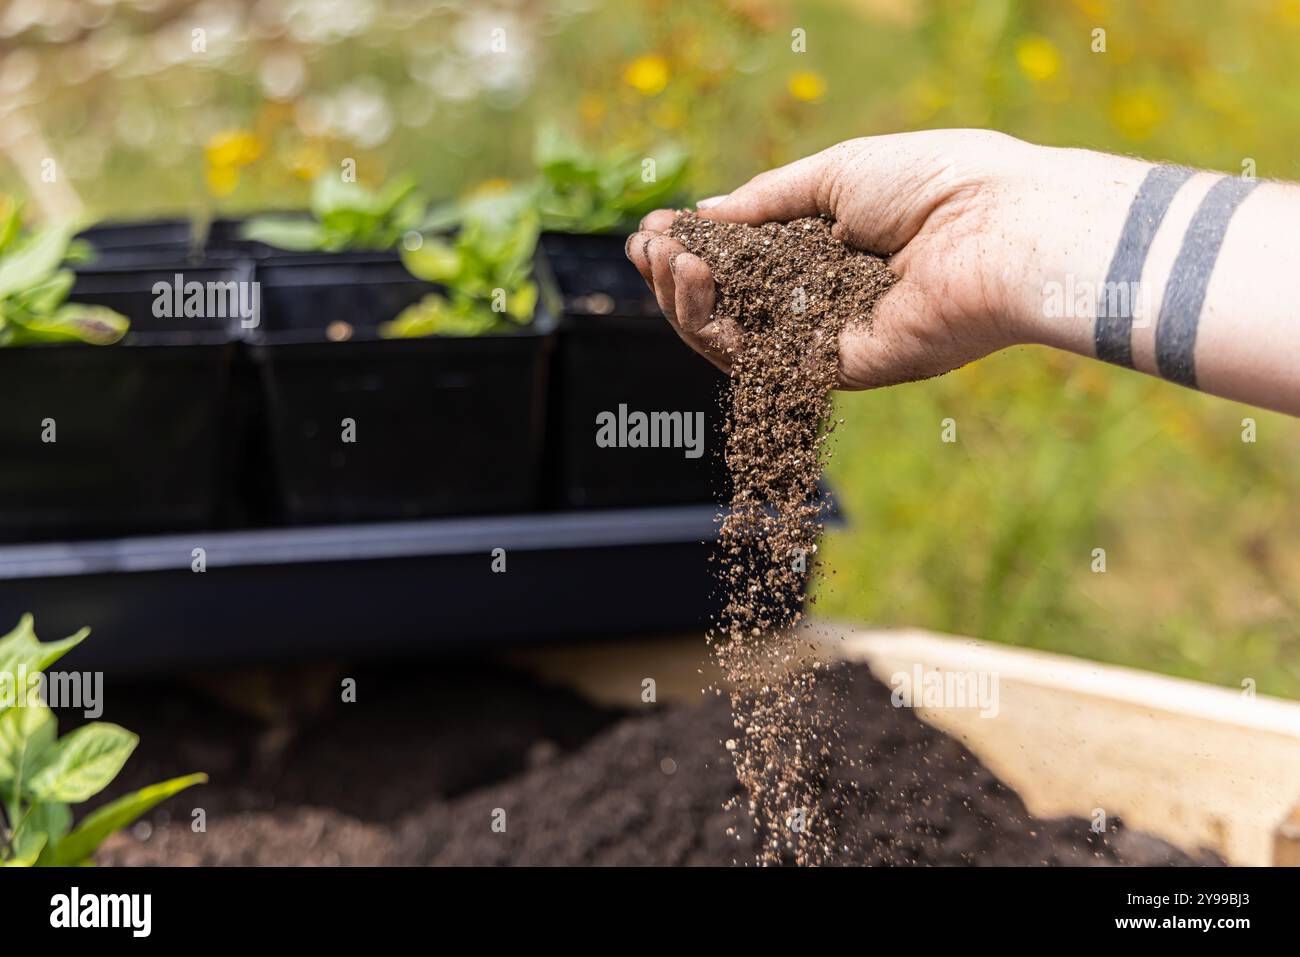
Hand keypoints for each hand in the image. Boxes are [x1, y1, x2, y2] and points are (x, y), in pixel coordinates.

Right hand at [627, 129, 1055, 389]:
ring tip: (666, 259)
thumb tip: (703, 213)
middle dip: (678, 277)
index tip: (653, 231)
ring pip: (733, 339)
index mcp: (830, 252)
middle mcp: (825, 301)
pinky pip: (760, 361)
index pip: (745, 263)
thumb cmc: (934, 183)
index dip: (694, 249)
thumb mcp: (835, 174)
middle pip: (730, 306)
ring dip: (686, 300)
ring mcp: (830, 340)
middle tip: (647, 248)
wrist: (999, 225)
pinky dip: (714, 326)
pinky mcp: (838, 371)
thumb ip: (765, 202)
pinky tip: (694, 280)